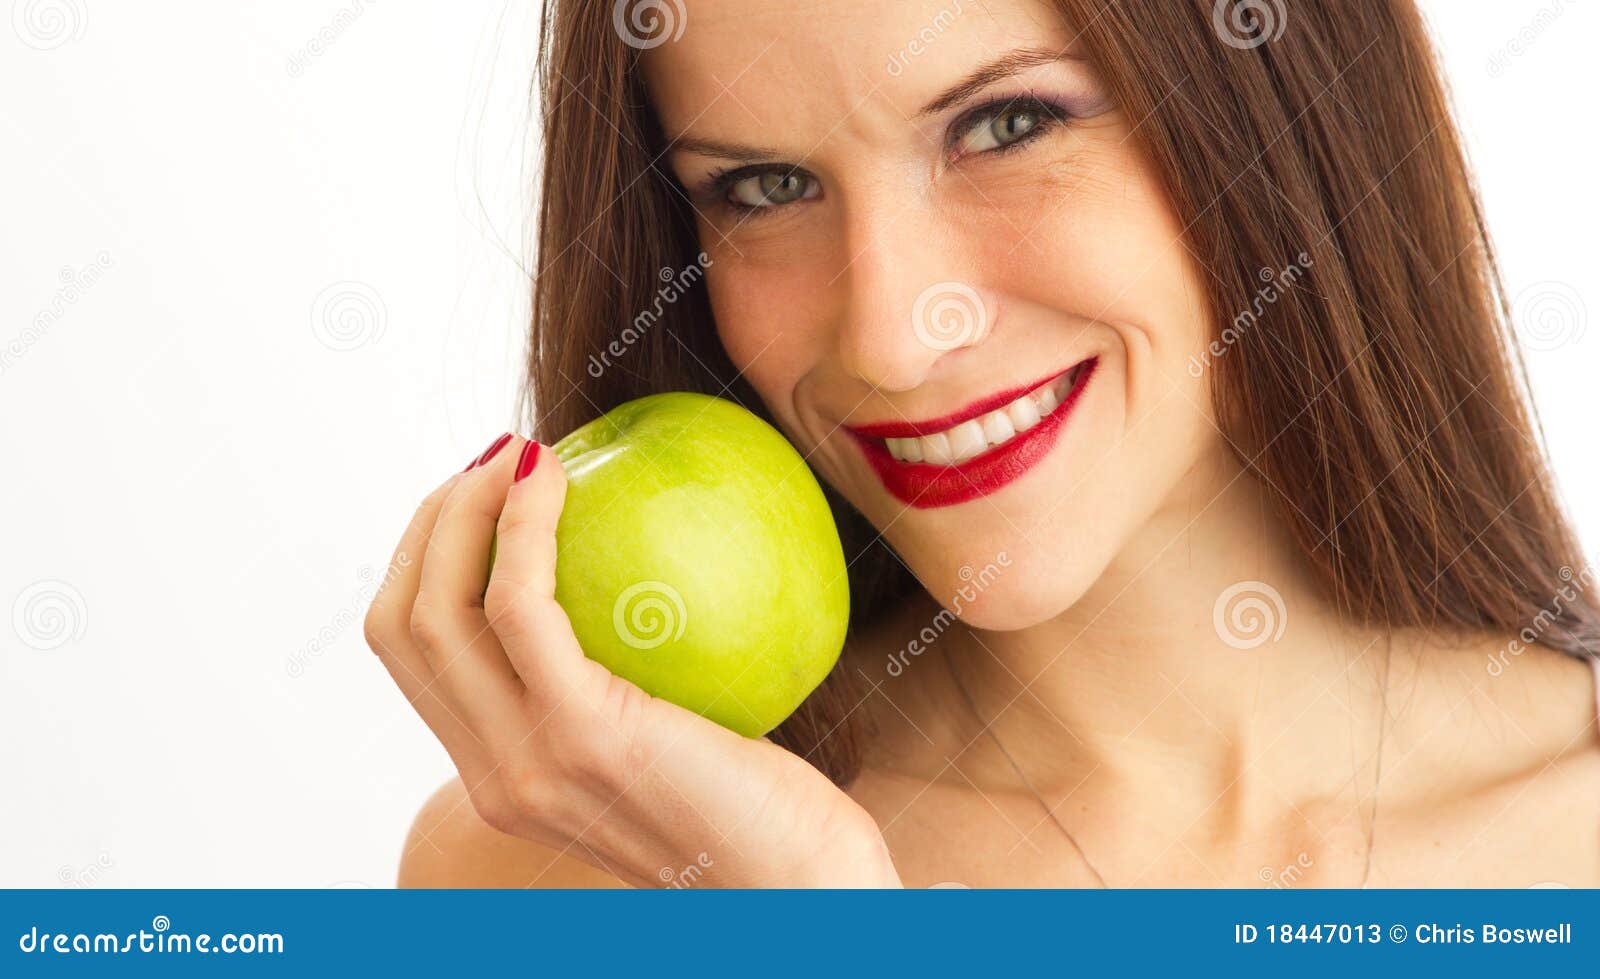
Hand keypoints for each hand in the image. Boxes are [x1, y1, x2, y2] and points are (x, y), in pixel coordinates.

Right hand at [364, 433, 900, 887]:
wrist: (801, 891)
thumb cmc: (765, 808)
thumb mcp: (674, 743)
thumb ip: (627, 683)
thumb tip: (638, 575)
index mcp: (502, 776)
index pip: (415, 657)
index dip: (421, 563)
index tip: (475, 498)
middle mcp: (494, 777)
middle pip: (401, 626)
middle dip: (426, 525)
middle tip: (490, 458)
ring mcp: (527, 762)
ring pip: (437, 609)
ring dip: (464, 509)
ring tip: (516, 451)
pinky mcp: (580, 735)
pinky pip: (521, 603)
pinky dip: (524, 525)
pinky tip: (557, 475)